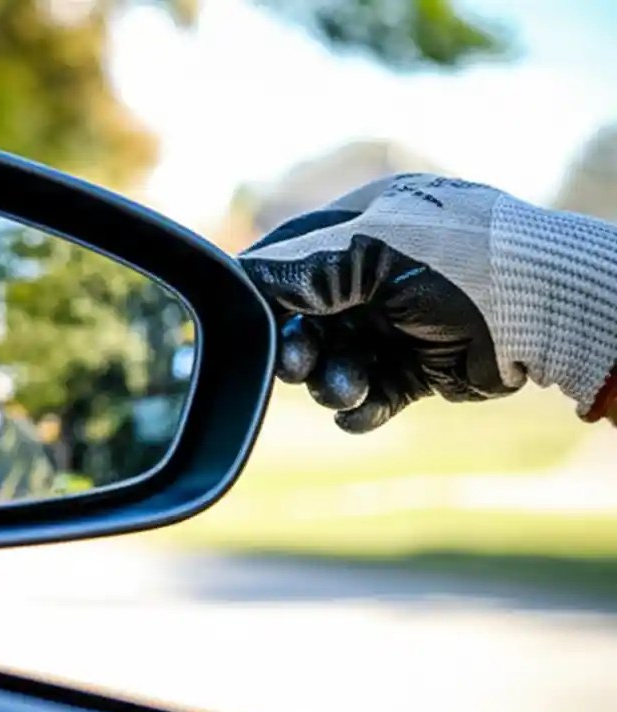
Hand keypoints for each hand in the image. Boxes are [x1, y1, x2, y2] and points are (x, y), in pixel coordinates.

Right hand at [239, 173, 616, 430]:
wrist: (543, 308)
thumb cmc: (456, 259)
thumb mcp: (365, 251)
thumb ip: (297, 268)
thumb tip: (238, 276)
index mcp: (361, 229)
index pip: (291, 260)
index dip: (264, 292)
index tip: (243, 323)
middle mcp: (376, 274)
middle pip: (308, 320)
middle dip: (298, 348)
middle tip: (296, 366)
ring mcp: (399, 322)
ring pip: (336, 361)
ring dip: (332, 381)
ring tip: (346, 390)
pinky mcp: (422, 367)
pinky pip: (373, 393)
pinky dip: (361, 408)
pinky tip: (358, 414)